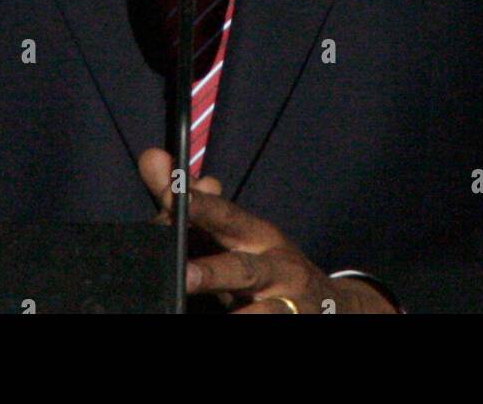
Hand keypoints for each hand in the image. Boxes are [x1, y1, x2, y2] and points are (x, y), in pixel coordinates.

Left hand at [138, 147, 398, 313]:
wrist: (330, 304)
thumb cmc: (268, 264)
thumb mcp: (236, 234)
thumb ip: (191, 201)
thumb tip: (152, 158)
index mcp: (257, 235)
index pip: (226, 216)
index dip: (202, 205)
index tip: (174, 193)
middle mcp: (275, 266)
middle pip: (242, 268)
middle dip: (213, 271)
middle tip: (184, 273)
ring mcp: (288, 301)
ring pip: (263, 309)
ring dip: (239, 313)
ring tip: (215, 311)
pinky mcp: (295, 323)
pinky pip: (272, 323)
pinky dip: (252, 323)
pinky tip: (237, 323)